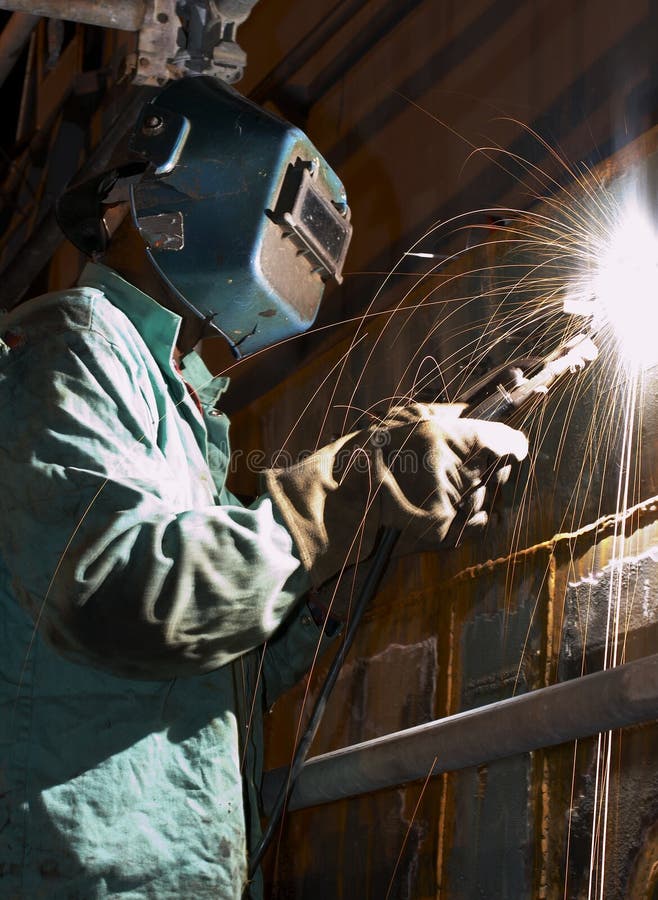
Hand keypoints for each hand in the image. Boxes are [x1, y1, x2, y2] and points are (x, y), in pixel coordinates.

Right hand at [266, 404, 527, 585]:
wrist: (339, 507)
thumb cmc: (363, 460)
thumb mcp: (398, 424)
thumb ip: (441, 414)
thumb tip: (471, 410)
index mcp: (441, 437)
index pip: (503, 439)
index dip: (512, 441)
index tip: (514, 444)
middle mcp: (451, 472)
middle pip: (499, 468)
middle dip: (491, 465)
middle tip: (469, 463)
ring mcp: (451, 506)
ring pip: (487, 495)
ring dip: (475, 490)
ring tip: (441, 488)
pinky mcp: (448, 533)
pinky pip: (479, 521)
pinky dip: (470, 515)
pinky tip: (447, 508)